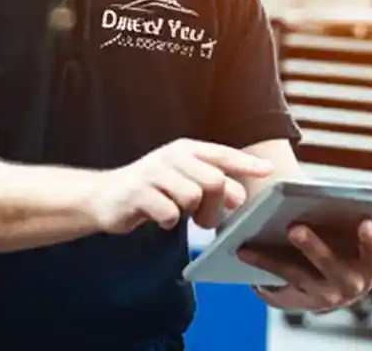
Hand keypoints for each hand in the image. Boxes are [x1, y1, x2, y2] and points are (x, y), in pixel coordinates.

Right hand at [91, 139, 271, 234]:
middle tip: (203, 218)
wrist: (105, 196)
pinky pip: (169, 212)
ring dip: (189, 214)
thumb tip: (239, 198)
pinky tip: (160, 218)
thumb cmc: (153, 190)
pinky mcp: (137, 192)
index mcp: (187, 150)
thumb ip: (211, 184)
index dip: (246, 164)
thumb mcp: (183, 179)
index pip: (223, 155)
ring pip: (192, 196)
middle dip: (215, 206)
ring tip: (178, 214)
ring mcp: (153, 172)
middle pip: (214, 181)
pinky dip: (169, 221)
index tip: (267, 171)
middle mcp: (172, 156)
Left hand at [239, 220, 371, 312]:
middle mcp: (352, 285)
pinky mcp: (301, 303)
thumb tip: (313, 192)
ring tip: (248, 246)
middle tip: (293, 228)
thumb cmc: (344, 238)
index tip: (364, 222)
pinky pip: (278, 291)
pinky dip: (260, 273)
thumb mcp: (351, 226)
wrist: (336, 278)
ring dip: (272, 262)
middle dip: (312, 247)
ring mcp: (326, 297)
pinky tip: (243, 254)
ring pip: (298, 278)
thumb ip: (343, 213)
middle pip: (331, 266)